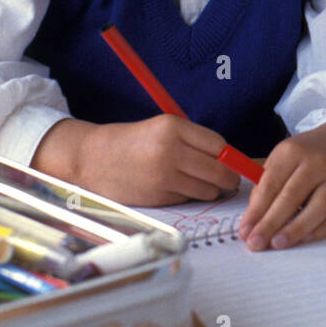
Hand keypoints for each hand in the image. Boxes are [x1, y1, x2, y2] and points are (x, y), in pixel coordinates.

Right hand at [33, 114, 239, 205]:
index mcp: (173, 127)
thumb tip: (229, 159)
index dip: (230, 157)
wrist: (92, 158)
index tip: (233, 163)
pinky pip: (189, 199)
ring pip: (208, 189)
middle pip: (219, 170)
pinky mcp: (158, 196)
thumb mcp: (162, 129)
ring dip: (211, 190)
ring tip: (200, 184)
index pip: (219, 146)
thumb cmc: (131, 142)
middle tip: (230, 181)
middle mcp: (170, 150)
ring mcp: (164, 175)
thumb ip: (193, 141)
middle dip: (229, 179)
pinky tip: (177, 189)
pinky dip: (190, 196)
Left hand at [238, 118, 325, 251]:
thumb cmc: (302, 158)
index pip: (271, 184)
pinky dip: (320, 231)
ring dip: (295, 230)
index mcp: (292, 151)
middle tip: (256, 243)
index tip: (244, 231)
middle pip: (291, 197)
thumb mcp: (280, 161)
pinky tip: (304, 239)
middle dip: (270, 224)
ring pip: (317, 209)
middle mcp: (317, 163)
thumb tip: (252, 221)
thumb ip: (264, 187)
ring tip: (277, 244)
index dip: (256, 210)